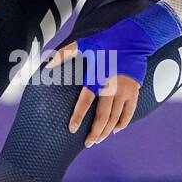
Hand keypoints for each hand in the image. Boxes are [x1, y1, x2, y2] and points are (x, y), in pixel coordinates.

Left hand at [46, 27, 146, 147]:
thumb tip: (47, 64)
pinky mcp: (134, 91)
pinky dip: (122, 124)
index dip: (78, 116)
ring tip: (98, 140)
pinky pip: (129, 113)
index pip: (86, 101)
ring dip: (107, 131)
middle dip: (95, 132)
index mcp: (98, 76)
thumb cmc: (107, 41)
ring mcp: (125, 90)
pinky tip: (114, 131)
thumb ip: (64, 54)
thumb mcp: (85, 45)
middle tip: (88, 143)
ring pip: (116, 118)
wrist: (134, 38)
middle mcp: (112, 86)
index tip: (72, 129)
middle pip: (103, 116)